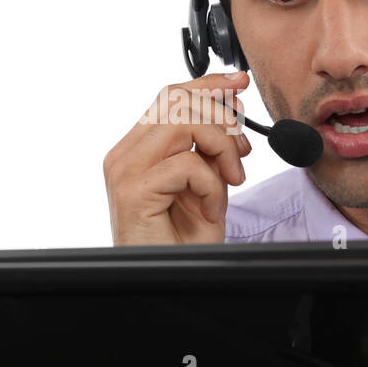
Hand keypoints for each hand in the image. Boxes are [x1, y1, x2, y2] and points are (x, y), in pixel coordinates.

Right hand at [103, 72, 252, 244]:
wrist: (168, 283)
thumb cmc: (182, 242)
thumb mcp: (207, 184)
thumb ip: (211, 149)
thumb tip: (232, 109)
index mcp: (138, 148)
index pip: (170, 97)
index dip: (208, 83)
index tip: (240, 84)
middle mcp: (125, 154)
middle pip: (177, 101)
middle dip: (222, 118)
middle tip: (242, 151)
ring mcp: (124, 170)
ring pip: (183, 124)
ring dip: (221, 149)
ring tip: (231, 182)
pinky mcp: (132, 190)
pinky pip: (188, 165)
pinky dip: (212, 187)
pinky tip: (210, 211)